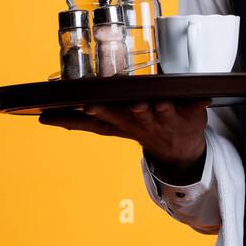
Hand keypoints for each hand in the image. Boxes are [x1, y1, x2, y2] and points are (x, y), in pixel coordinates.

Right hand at [38, 98, 211, 166]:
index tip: (87, 106)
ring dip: (159, 107)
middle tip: (127, 104)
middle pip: (133, 115)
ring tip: (157, 101)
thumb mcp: (109, 127)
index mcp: (122, 122)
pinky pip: (196, 106)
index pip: (105, 119)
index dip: (96, 113)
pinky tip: (204, 97)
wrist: (179, 148)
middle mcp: (143, 121)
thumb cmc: (139, 126)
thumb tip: (42, 117)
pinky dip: (200, 102)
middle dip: (128, 110)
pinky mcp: (191, 114)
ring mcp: (168, 118)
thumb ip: (77, 121)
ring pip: (162, 111)